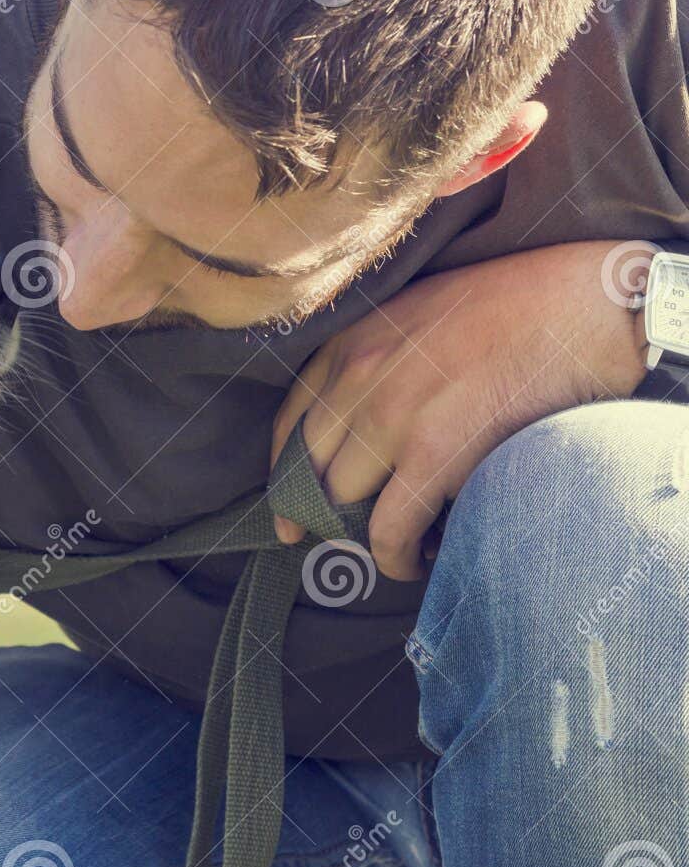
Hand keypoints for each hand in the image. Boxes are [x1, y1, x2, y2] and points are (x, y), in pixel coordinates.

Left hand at [271, 240, 647, 580]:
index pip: (289, 426)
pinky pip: (388, 530)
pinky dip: (394, 558)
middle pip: (310, 471)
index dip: (283, 480)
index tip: (287, 515)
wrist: (583, 304)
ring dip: (363, 536)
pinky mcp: (435, 453)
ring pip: (343, 503)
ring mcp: (393, 415)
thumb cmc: (515, 307)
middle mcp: (358, 377)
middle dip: (324, 515)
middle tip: (352, 539)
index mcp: (350, 342)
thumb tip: (362, 428)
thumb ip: (378, 362)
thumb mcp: (417, 315)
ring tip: (397, 546)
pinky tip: (415, 562)